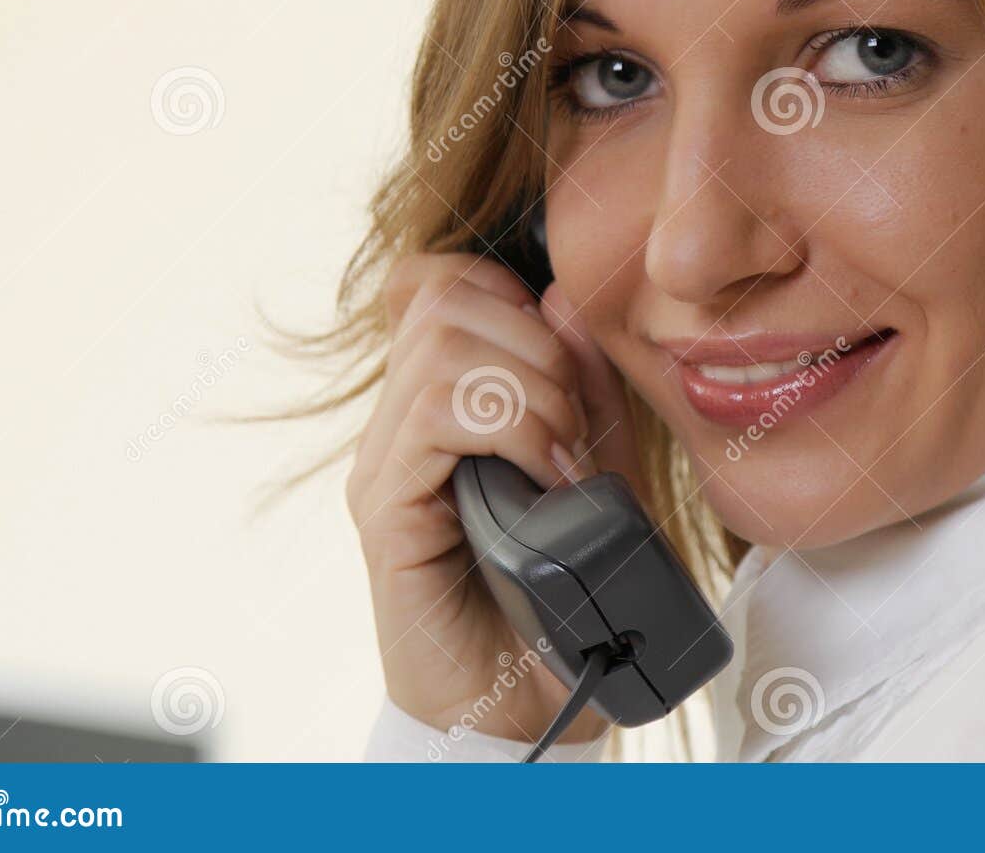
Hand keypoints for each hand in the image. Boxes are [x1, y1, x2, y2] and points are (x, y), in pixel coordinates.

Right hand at [348, 254, 638, 745]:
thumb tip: (561, 299)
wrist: (535, 704)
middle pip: (444, 297)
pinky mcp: (386, 511)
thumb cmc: (564, 589)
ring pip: (442, 348)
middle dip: (536, 344)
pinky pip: (435, 415)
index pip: (440, 281)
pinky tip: (548, 479)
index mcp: (442, 402)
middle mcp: (400, 424)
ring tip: (563, 460)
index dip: (505, 289)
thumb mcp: (599, 466)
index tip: (560, 359)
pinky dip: (512, 430)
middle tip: (573, 425)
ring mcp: (385, 465)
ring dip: (531, 392)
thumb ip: (584, 386)